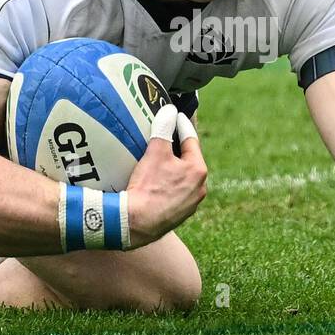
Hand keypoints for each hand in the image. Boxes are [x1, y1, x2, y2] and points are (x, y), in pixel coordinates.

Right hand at [125, 105, 206, 247]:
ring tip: (160, 160)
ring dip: (174, 168)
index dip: (181, 125)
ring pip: (183, 178)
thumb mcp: (155, 152)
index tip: (175, 116)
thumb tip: (169, 111)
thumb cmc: (148, 186)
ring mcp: (190, 204)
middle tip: (167, 136)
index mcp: (198, 170)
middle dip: (178, 148)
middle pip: (189, 160)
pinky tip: (157, 182)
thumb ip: (163, 128)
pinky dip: (169, 184)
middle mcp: (200, 188)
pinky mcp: (179, 215)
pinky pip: (176, 193)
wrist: (135, 223)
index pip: (190, 139)